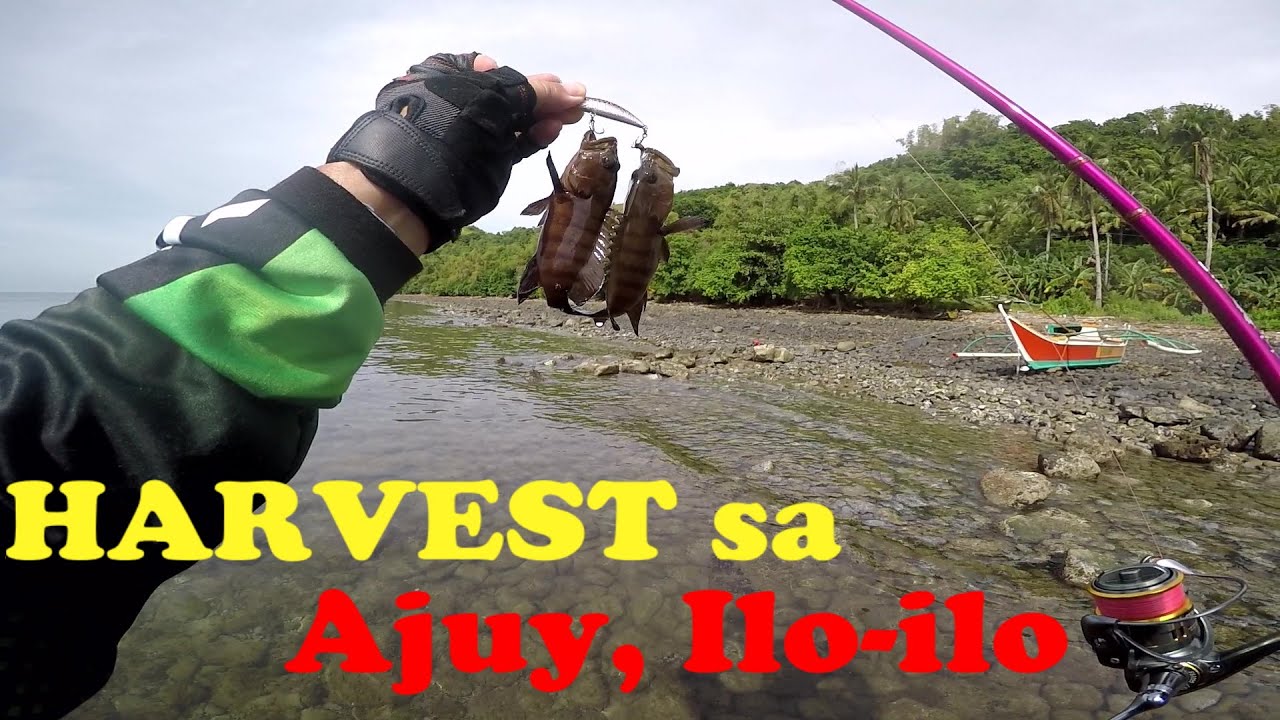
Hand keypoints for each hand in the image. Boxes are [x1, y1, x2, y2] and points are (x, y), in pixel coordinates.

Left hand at [325, 51, 585, 253]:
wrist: (414, 187)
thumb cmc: (449, 128)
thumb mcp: (493, 100)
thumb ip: (533, 93)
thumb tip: (573, 89)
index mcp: (449, 76)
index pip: (500, 74)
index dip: (533, 82)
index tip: (563, 88)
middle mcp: (459, 104)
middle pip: (510, 99)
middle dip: (544, 101)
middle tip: (575, 105)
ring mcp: (470, 136)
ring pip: (514, 123)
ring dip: (542, 120)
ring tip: (567, 119)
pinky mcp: (482, 164)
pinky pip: (512, 144)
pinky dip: (532, 138)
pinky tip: (550, 132)